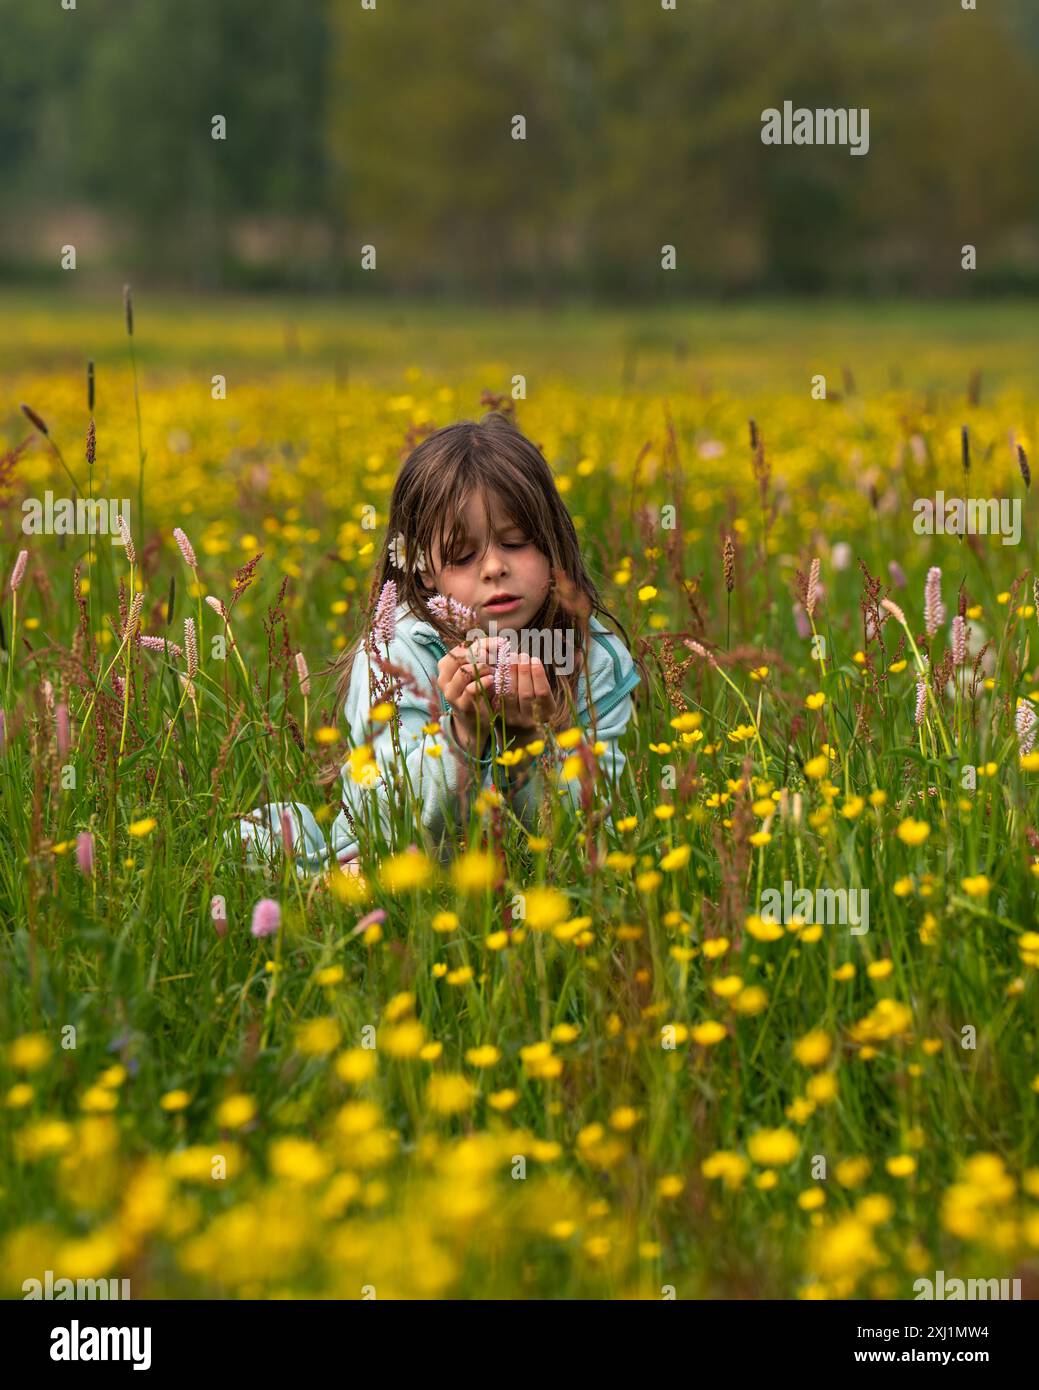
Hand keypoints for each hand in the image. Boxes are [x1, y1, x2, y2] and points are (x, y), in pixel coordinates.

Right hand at [436, 639, 498, 754]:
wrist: (474, 721)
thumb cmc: (478, 691)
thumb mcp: (478, 672)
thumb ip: (484, 656)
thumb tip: (501, 641)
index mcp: (446, 666)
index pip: (462, 648)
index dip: (483, 643)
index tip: (501, 643)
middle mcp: (444, 678)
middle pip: (461, 657)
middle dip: (482, 654)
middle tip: (498, 656)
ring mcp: (451, 692)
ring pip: (464, 671)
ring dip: (484, 668)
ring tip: (495, 672)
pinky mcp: (461, 705)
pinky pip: (471, 689)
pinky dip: (484, 682)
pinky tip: (492, 681)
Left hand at [496, 652, 560, 733]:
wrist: (518, 734)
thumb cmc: (534, 710)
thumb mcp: (544, 702)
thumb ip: (541, 684)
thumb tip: (532, 659)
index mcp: (546, 714)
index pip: (542, 693)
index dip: (538, 675)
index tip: (535, 659)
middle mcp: (530, 720)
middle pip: (526, 693)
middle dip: (524, 672)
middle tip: (522, 655)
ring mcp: (513, 720)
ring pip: (511, 694)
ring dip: (510, 674)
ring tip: (511, 658)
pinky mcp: (499, 717)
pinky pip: (498, 697)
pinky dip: (499, 682)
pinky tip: (500, 669)